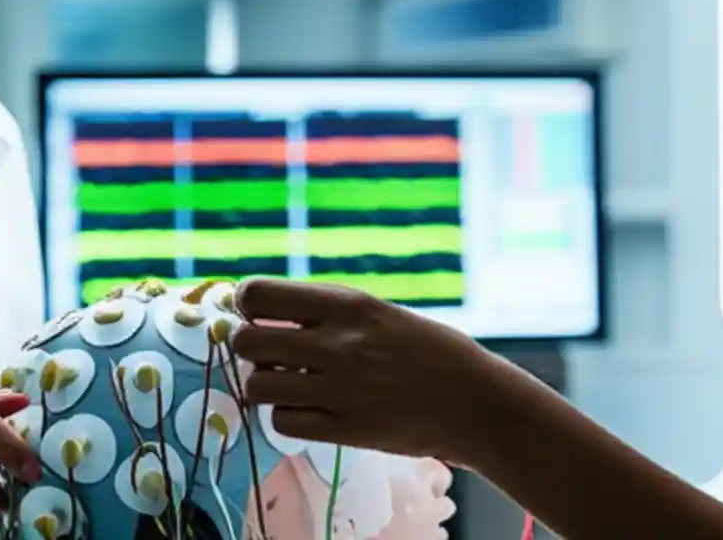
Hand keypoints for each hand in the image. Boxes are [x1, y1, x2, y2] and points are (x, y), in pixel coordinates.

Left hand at [232, 278, 518, 463]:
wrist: (475, 401)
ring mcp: (339, 389)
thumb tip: (266, 309)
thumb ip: (328, 311)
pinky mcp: (343, 429)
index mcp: (349, 304)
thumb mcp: (380, 313)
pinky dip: (287, 416)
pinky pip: (281, 422)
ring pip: (256, 386)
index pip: (260, 294)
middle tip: (270, 355)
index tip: (256, 314)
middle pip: (247, 342)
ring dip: (265, 385)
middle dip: (249, 348)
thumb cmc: (430, 351)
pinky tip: (309, 409)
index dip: (247, 304)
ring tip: (289, 384)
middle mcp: (338, 343)